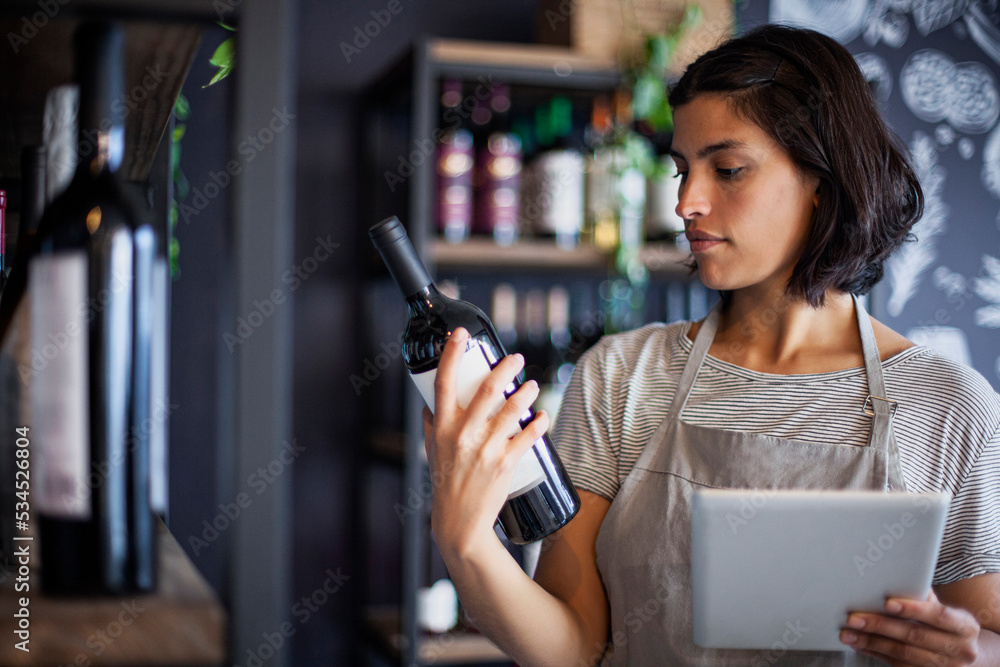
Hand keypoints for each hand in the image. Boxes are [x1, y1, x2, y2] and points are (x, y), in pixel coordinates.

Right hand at [422, 327, 549, 558]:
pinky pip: (529, 435)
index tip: (460, 335)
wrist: (460, 522)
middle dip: (506, 367)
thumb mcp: (432, 450)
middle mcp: (462, 435)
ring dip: (528, 393)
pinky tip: (544, 416)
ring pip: (513, 409)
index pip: (443, 383)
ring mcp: (485, 449)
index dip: (451, 354)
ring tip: (533, 386)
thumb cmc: (445, 482)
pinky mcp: (505, 464)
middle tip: (517, 359)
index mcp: (441, 427)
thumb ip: (432, 424)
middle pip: (487, 389)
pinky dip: (540, 422)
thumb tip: (432, 402)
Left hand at [840, 590, 980, 665]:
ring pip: (903, 654)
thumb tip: (896, 579)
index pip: (938, 615)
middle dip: (881, 626)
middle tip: (854, 618)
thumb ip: (925, 599)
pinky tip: (860, 645)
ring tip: (848, 634)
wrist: (965, 656)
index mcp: (965, 627)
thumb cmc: (947, 626)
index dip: (913, 609)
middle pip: (915, 636)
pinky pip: (898, 665)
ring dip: (872, 643)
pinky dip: (876, 653)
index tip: (887, 602)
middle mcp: (961, 650)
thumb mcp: (945, 612)